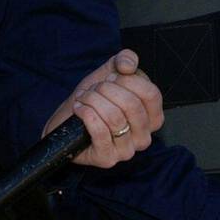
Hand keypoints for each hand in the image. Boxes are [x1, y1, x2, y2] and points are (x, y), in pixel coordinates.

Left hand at [45, 49, 163, 169]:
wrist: (67, 120)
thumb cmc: (94, 99)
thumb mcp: (111, 73)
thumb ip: (125, 60)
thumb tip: (128, 65)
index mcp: (152, 117)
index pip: (152, 94)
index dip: (129, 80)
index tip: (111, 78)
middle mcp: (144, 137)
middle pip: (132, 105)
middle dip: (107, 89)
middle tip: (95, 88)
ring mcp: (127, 151)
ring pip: (114, 117)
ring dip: (94, 101)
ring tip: (84, 98)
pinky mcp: (107, 159)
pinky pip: (99, 131)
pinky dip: (86, 114)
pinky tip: (79, 108)